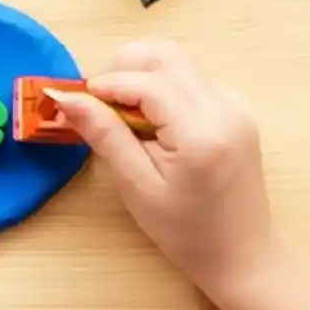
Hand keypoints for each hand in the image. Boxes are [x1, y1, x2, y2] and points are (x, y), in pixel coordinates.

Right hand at [53, 40, 272, 296]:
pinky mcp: (237, 110)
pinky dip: (164, 90)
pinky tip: (153, 125)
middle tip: (100, 101)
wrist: (242, 255)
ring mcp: (235, 107)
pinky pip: (192, 81)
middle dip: (124, 67)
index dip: (107, 83)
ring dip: (143, 77)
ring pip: (179, 64)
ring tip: (124, 117)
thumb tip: (68, 98)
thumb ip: (106, 136)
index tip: (78, 99)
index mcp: (200, 135)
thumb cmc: (186, 232)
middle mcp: (224, 110)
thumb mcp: (137, 188)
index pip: (149, 83)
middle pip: (167, 54)